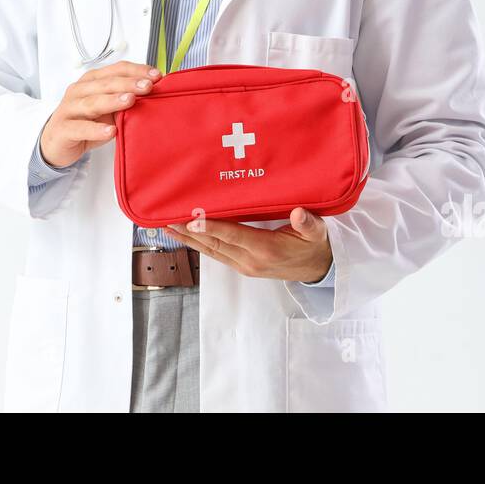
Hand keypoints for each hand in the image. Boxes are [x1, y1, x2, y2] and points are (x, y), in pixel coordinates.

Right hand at [38, 61, 162, 167]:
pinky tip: (110, 131)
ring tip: (130, 101)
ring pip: (92, 102)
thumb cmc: (85, 122)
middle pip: (105, 84)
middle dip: (128, 83)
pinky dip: (95, 130)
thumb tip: (155, 93)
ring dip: (112, 100)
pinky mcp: (63, 129)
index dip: (136, 70)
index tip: (156, 75)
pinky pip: (80, 128)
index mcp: (91, 81)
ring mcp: (69, 109)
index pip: (115, 70)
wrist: (56, 143)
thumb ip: (125, 99)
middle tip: (147, 86)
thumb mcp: (107, 108)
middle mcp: (79, 91)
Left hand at [162, 207, 332, 283]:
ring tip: (167, 228)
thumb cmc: (314, 245)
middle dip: (189, 233)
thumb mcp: (317, 232)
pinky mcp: (243, 267)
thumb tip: (299, 213)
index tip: (191, 221)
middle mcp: (251, 260)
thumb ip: (308, 223)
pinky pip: (216, 254)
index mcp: (266, 249)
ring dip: (189, 241)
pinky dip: (200, 245)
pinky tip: (187, 236)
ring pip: (211, 252)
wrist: (318, 270)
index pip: (233, 236)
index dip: (211, 228)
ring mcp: (245, 266)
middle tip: (167, 220)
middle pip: (214, 245)